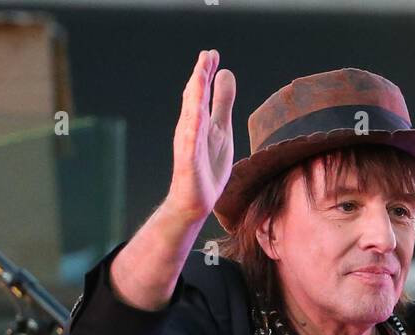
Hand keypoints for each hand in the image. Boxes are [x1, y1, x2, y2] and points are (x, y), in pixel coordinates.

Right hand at [165, 49, 235, 223]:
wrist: (195, 200)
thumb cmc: (207, 165)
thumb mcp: (221, 129)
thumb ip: (223, 102)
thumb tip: (226, 73)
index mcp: (198, 119)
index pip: (201, 91)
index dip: (205, 72)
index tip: (212, 53)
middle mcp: (190, 128)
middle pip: (194, 98)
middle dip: (199, 78)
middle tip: (206, 56)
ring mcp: (188, 145)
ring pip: (190, 117)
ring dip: (194, 97)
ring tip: (199, 77)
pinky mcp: (189, 163)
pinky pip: (189, 145)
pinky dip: (192, 131)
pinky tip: (196, 118)